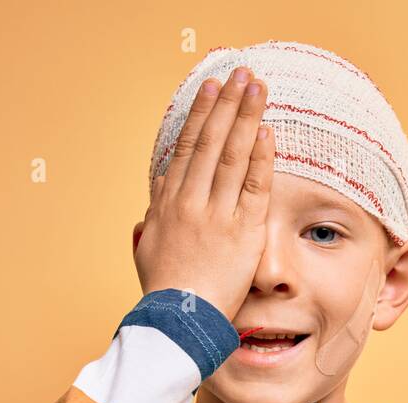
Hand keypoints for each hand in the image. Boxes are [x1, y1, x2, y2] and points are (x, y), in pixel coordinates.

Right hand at [132, 67, 274, 322]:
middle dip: (226, 103)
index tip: (208, 90)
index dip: (199, 116)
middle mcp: (189, 202)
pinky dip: (261, 157)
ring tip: (257, 87)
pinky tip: (267, 131)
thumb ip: (146, 234)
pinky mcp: (241, 232)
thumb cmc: (162, 297)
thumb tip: (140, 223)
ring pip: (233, 154)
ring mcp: (216, 214)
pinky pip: (255, 186)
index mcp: (167, 204)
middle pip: (210, 141)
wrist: (176, 323)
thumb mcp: (145, 257)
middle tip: (239, 73)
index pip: (185, 149)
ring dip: (246, 116)